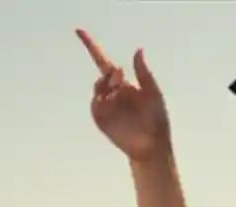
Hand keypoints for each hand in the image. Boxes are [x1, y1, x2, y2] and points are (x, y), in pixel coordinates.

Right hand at [76, 29, 170, 162]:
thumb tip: (138, 49)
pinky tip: (112, 101)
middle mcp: (112, 93)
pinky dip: (102, 99)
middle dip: (112, 74)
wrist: (151, 146)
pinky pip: (96, 104)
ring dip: (107, 85)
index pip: (104, 61)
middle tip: (121, 76)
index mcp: (125, 84)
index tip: (78, 30)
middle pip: (104, 74)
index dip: (91, 46)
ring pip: (98, 87)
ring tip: (119, 90)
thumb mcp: (154, 94)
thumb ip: (145, 73)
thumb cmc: (157, 120)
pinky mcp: (100, 119)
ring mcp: (105, 106)